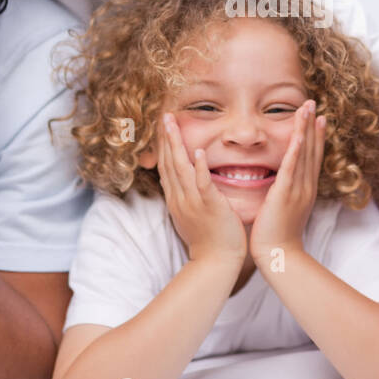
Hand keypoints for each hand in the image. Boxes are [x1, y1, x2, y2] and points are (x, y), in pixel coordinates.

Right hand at [157, 112, 247, 265]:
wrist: (215, 262)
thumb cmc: (209, 239)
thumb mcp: (191, 214)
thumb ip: (187, 196)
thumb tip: (183, 182)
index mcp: (177, 199)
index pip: (166, 167)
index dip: (164, 146)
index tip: (163, 127)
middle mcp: (180, 197)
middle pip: (169, 162)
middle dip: (166, 138)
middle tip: (164, 116)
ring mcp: (192, 201)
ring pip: (180, 168)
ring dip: (176, 144)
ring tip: (172, 124)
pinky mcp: (209, 205)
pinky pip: (202, 183)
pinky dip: (198, 167)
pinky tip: (197, 151)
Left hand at [250, 100, 324, 261]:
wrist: (279, 255)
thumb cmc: (278, 237)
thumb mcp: (284, 210)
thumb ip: (284, 195)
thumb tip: (280, 185)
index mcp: (305, 190)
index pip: (312, 157)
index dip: (315, 136)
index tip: (317, 118)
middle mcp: (305, 186)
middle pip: (312, 150)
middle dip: (313, 125)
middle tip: (314, 104)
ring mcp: (298, 189)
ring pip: (304, 153)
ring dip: (306, 129)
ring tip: (309, 108)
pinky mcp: (285, 194)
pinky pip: (292, 167)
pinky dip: (296, 150)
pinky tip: (299, 134)